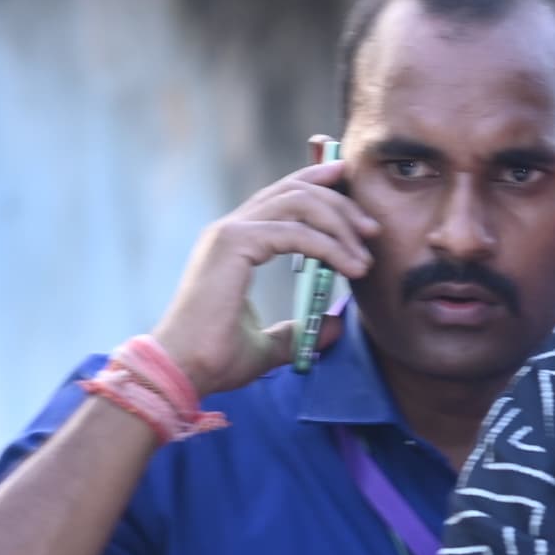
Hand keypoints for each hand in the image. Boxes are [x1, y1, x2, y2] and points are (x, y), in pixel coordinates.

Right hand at [148, 161, 377, 400]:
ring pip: (299, 202)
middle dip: (340, 202)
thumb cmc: (213, 359)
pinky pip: (295, 232)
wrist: (182, 372)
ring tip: (365, 256)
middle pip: (296, 190)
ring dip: (340, 222)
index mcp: (234, 242)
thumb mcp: (268, 346)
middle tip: (372, 229)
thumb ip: (299, 331)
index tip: (352, 188)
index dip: (319, 183)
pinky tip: (350, 266)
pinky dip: (329, 246)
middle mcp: (230, 228)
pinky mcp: (233, 244)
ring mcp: (229, 232)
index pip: (283, 196)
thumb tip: (334, 326)